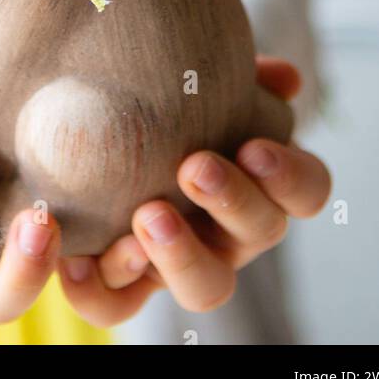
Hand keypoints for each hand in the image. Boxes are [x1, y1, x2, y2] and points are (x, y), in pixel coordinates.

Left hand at [56, 56, 331, 326]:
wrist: (84, 127)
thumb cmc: (160, 96)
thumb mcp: (193, 74)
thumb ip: (235, 74)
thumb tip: (284, 78)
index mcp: (261, 181)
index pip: (307, 189)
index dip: (290, 176)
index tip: (254, 146)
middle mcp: (232, 231)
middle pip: (261, 233)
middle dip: (233, 201)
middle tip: (194, 167)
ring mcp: (183, 262)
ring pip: (204, 287)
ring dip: (179, 255)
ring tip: (144, 216)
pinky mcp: (124, 286)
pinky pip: (115, 305)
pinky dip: (94, 286)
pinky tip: (71, 251)